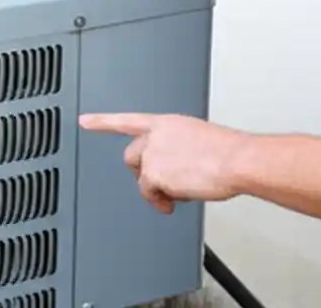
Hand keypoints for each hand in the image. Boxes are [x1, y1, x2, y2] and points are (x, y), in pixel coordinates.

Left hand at [79, 112, 250, 213]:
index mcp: (167, 123)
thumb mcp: (199, 139)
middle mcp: (156, 136)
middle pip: (132, 155)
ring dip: (157, 188)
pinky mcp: (153, 174)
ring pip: (142, 178)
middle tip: (162, 182)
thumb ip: (180, 147)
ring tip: (181, 190)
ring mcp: (153, 154)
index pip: (128, 120)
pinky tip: (176, 200)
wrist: (235, 160)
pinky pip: (150, 193)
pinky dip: (160, 201)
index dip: (103, 121)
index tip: (85, 120)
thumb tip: (178, 164)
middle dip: (142, 171)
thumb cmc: (227, 152)